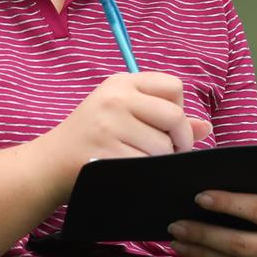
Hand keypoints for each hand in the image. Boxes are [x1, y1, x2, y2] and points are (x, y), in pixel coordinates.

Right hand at [29, 72, 212, 201]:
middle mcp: (115, 98)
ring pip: (163, 146)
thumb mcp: (124, 115)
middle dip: (180, 140)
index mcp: (122, 82)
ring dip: (160, 161)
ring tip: (141, 161)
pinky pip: (147, 165)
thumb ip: (164, 117)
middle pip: (174, 116)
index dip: (179, 110)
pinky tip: (132, 172)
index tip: (169, 128)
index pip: (174, 86)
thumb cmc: (93, 138)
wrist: (50, 163)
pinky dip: (146, 173)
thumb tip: (207, 127)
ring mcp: (109, 125)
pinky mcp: (106, 152)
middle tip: (171, 153)